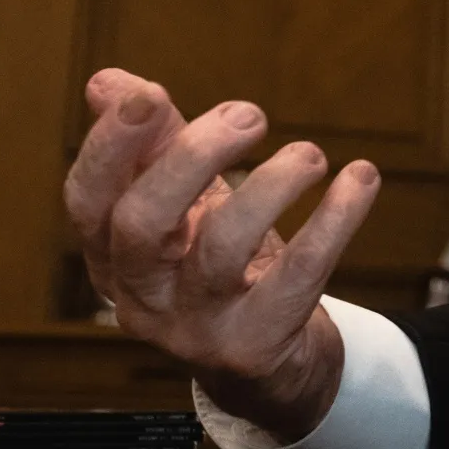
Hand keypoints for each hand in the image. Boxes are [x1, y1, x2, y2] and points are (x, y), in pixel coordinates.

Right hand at [62, 68, 380, 440]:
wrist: (266, 366)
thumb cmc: (213, 265)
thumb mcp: (181, 204)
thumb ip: (152, 142)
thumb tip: (108, 81)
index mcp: (112, 255)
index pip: (87, 199)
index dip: (109, 145)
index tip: (150, 94)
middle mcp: (143, 297)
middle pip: (141, 223)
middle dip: (190, 157)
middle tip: (249, 115)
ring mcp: (197, 328)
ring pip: (221, 251)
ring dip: (271, 186)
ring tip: (310, 154)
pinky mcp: (256, 347)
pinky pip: (297, 278)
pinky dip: (334, 222)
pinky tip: (360, 178)